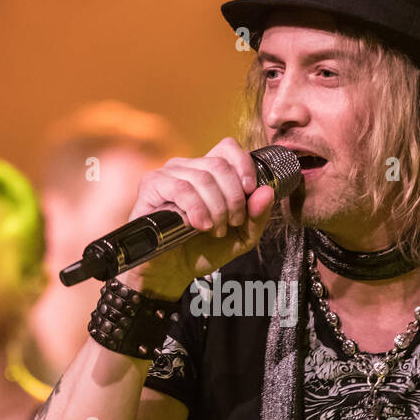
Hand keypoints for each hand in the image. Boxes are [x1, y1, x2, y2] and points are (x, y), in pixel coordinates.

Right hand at [123, 137, 277, 297]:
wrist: (173, 272)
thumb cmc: (204, 250)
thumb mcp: (241, 237)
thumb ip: (258, 216)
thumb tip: (267, 192)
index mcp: (209, 172)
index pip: (227, 147)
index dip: (243, 165)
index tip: (250, 190)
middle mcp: (187, 167)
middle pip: (220, 164)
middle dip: (233, 198)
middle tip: (232, 223)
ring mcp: (168, 174)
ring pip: (203, 178)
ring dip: (216, 208)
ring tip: (214, 230)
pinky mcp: (151, 186)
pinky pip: (180, 188)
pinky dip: (196, 208)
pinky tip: (199, 225)